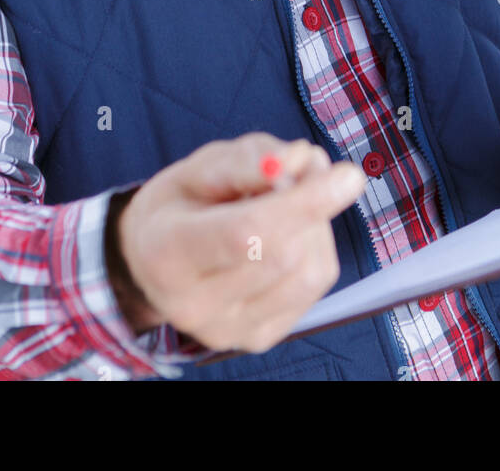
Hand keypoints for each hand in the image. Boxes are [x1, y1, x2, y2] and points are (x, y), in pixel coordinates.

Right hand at [115, 133, 366, 353]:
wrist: (151, 261)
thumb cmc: (178, 204)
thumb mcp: (197, 166)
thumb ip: (247, 160)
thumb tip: (301, 161)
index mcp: (168, 254)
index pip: (246, 233)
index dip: (302, 203)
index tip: (348, 175)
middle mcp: (195, 306)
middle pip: (283, 254)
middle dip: (311, 204)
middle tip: (304, 168)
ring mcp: (229, 331)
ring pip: (308, 273)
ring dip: (317, 225)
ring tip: (293, 199)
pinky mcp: (258, 338)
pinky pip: (312, 288)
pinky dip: (314, 248)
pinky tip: (292, 231)